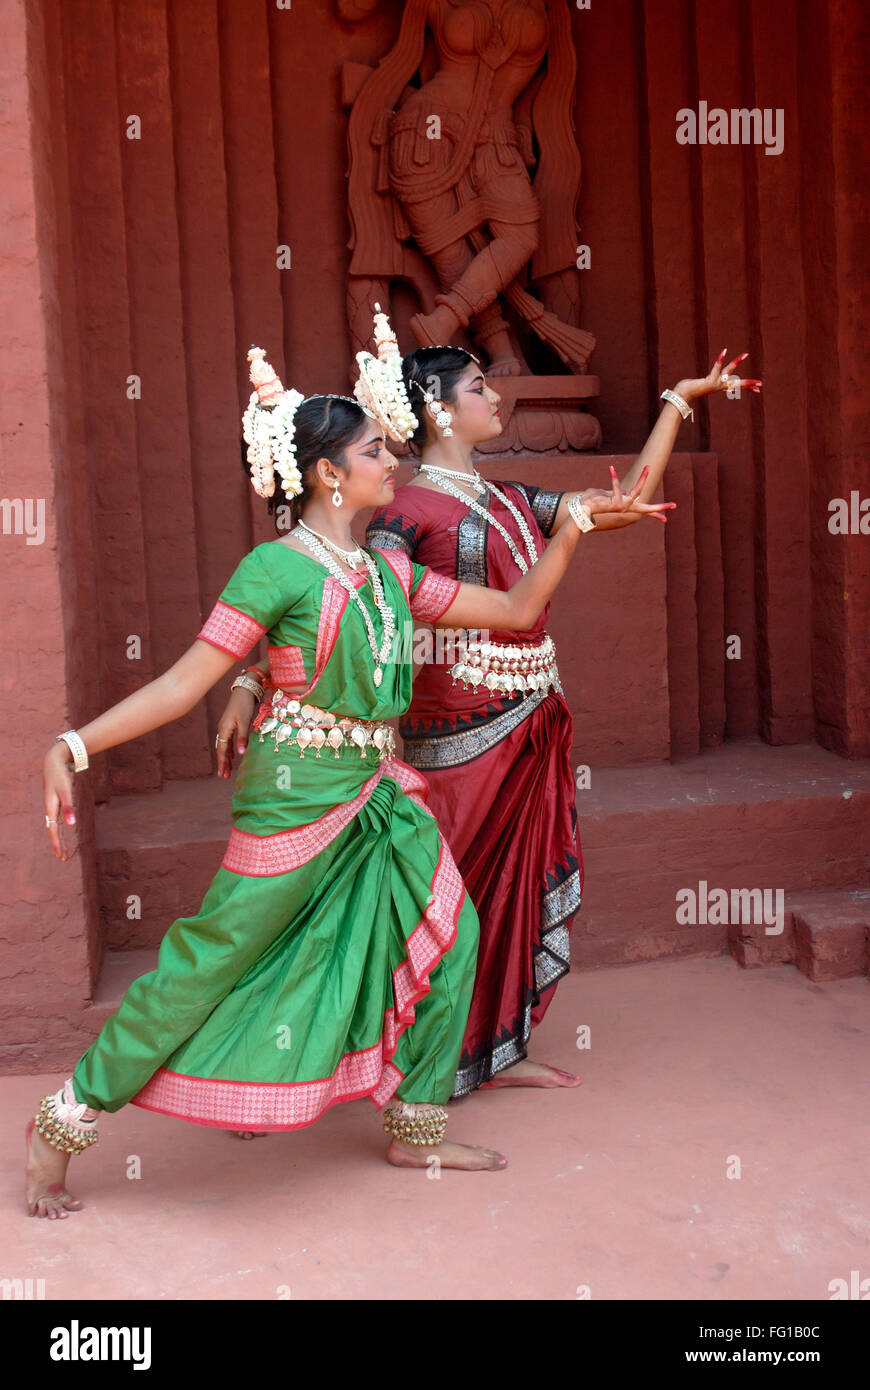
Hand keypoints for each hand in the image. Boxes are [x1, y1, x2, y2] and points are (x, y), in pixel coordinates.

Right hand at [43, 743, 76, 860]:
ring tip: (63, 850)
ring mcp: (52, 806)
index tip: (60, 855)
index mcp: (50, 808)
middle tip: (62, 858)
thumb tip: (72, 824)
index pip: (53, 830)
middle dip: (57, 844)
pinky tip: (63, 831)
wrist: (53, 763)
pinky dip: (59, 828)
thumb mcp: (66, 791)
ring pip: (54, 826)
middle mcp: (49, 809)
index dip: (57, 843)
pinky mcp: (55, 802)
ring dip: (58, 838)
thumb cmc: (60, 777)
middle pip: (53, 831)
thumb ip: (69, 807)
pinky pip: (56, 820)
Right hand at [215, 687, 257, 778]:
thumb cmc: (244, 705)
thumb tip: (241, 753)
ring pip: (224, 745)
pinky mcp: (230, 724)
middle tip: (223, 776)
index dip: (222, 763)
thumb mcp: (245, 722)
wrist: (244, 690)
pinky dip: (229, 749)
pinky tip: (232, 754)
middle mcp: (222, 729)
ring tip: (227, 769)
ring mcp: (225, 726)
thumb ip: (243, 738)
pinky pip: (227, 740)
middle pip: (220, 749)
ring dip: (225, 757)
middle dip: (222, 763)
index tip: (222, 774)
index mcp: (224, 729)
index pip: (221, 750)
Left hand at [581, 467, 675, 524]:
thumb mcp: (608, 494)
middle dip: (661, 506)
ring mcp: (621, 507)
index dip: (656, 514)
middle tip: (674, 505)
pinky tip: (612, 468)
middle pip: (647, 508)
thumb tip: (624, 491)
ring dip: (642, 478)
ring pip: (636, 492)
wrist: (581, 508)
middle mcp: (626, 508)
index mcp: (627, 507)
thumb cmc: (593, 500)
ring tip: (648, 467)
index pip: (645, 511)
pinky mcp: (614, 503)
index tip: (667, 520)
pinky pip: (616, 487)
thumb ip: (616, 492)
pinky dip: (613, 477)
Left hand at [676, 348, 762, 402]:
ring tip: (745, 354)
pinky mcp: (709, 380)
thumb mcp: (704, 383)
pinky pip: (716, 368)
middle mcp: (720, 386)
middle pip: (737, 384)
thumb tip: (712, 378)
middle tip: (760, 384)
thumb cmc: (692, 388)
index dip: (748, 387)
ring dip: (736, 362)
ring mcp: (715, 384)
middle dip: (749, 383)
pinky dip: (720, 359)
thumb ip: (711, 379)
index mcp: (721, 386)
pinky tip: (725, 351)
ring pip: (728, 371)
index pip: (737, 386)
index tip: (758, 389)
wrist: (683, 394)